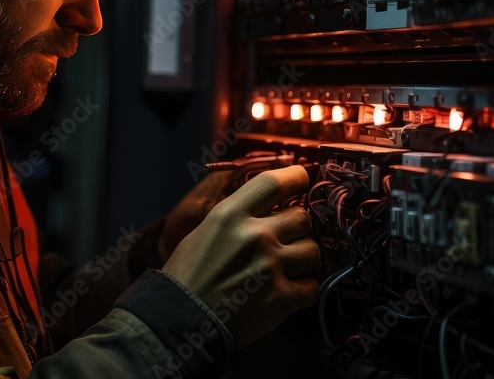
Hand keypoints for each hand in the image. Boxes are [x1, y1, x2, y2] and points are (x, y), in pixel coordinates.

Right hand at [161, 165, 320, 350]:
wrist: (181, 318)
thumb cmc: (188, 274)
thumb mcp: (207, 230)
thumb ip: (238, 216)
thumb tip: (269, 207)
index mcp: (231, 214)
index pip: (275, 182)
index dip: (295, 176)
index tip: (302, 179)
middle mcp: (255, 236)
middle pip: (302, 217)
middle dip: (296, 228)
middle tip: (283, 239)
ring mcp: (271, 267)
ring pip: (312, 250)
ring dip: (302, 258)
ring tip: (284, 267)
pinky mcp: (281, 298)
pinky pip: (312, 286)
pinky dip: (302, 290)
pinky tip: (286, 291)